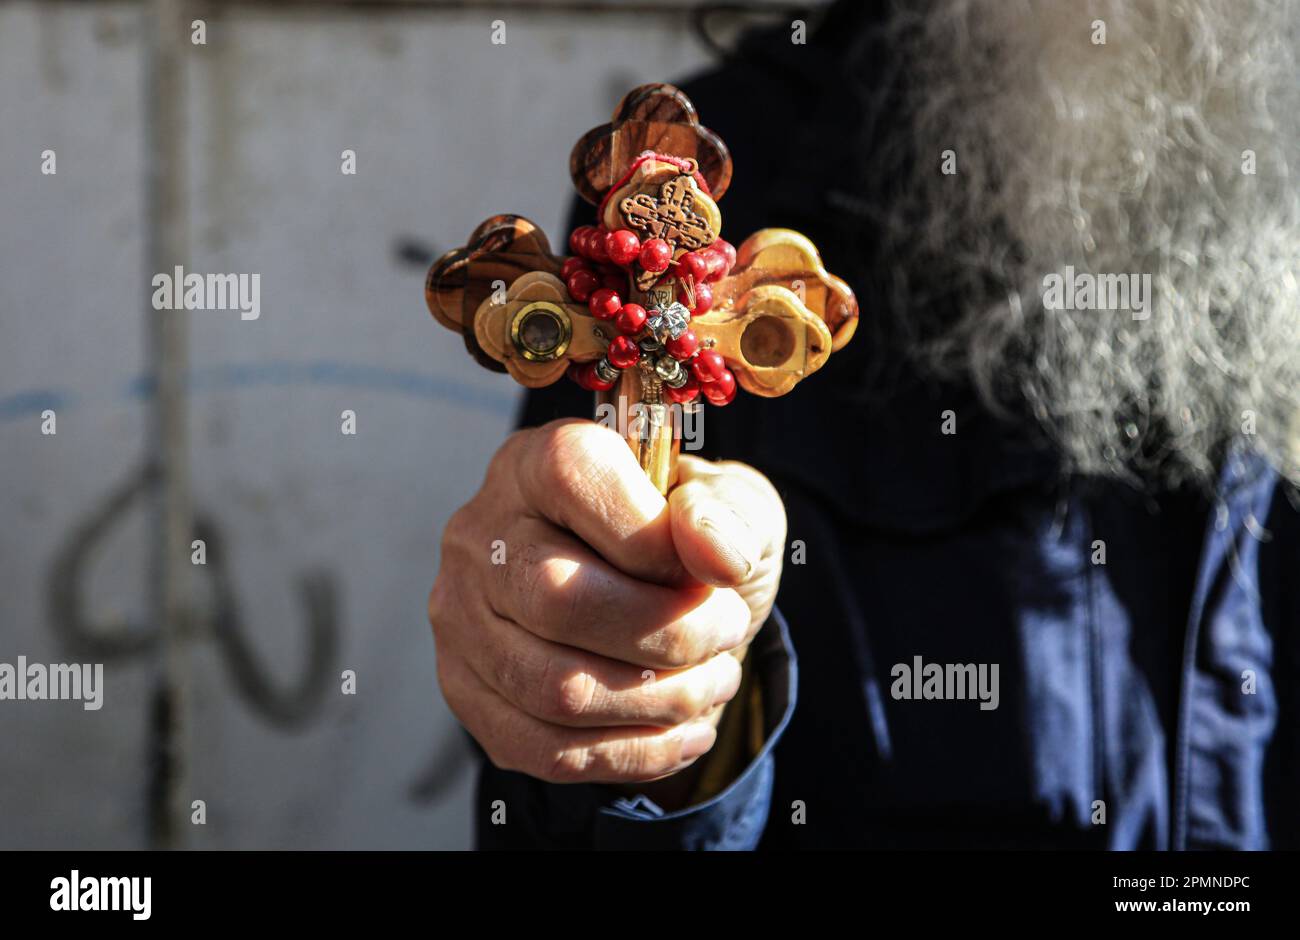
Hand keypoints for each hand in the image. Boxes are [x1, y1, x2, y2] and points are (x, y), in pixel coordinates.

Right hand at [428, 418, 784, 784]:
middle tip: (725, 633)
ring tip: (713, 684)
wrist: (659, 605)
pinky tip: (682, 732)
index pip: (574, 478)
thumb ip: (732, 513)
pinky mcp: (465, 689)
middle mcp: (481, 533)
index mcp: (536, 461)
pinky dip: (632, 753)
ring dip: (659, 702)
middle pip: (558, 598)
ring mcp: (460, 617)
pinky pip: (543, 747)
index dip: (655, 536)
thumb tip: (713, 552)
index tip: (712, 571)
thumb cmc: (689, 545)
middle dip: (669, 634)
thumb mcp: (734, 507)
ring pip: (554, 687)